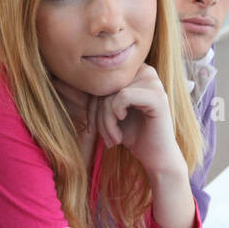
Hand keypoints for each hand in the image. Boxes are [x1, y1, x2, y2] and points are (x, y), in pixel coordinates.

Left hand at [95, 64, 186, 178]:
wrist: (154, 156)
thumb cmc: (131, 133)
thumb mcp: (108, 111)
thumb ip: (97, 94)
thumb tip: (70, 82)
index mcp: (134, 71)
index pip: (101, 80)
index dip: (92, 105)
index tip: (94, 128)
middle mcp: (145, 71)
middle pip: (106, 86)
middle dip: (98, 116)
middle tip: (105, 138)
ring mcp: (154, 82)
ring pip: (112, 93)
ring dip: (106, 121)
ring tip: (113, 138)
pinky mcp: (158, 96)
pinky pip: (123, 97)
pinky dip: (115, 117)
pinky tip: (122, 131)